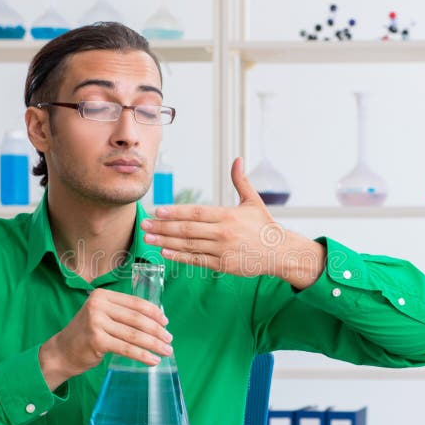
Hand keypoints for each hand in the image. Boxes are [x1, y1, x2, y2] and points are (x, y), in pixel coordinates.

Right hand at [39, 288, 172, 390]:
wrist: (62, 351)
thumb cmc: (87, 334)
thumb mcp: (102, 315)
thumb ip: (122, 313)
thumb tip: (156, 319)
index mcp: (102, 295)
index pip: (135, 303)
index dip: (154, 312)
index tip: (166, 322)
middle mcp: (98, 305)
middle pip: (136, 318)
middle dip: (156, 330)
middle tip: (169, 339)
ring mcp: (96, 322)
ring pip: (133, 334)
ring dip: (153, 344)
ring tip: (166, 350)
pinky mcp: (96, 340)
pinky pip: (126, 348)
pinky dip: (142, 355)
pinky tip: (153, 360)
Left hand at [141, 157, 325, 284]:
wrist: (280, 252)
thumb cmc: (264, 226)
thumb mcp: (253, 201)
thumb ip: (241, 181)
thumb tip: (237, 159)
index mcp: (228, 215)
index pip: (196, 213)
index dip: (175, 212)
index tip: (158, 210)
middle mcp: (223, 233)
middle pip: (188, 229)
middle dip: (163, 227)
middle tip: (144, 224)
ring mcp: (222, 250)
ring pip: (189, 245)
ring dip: (166, 241)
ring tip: (148, 238)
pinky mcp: (223, 265)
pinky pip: (197, 260)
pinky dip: (180, 257)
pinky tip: (165, 252)